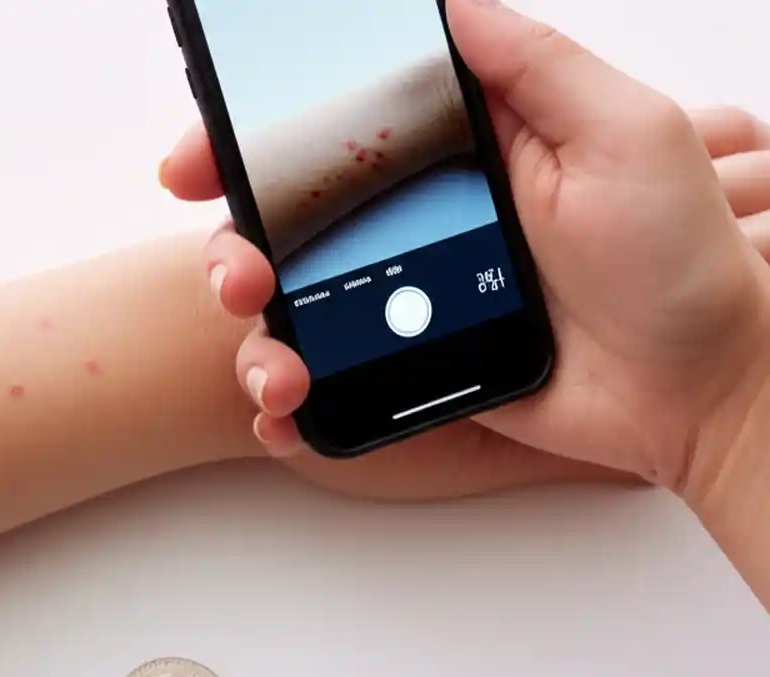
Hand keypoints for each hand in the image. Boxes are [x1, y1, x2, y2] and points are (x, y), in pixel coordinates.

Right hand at [161, 19, 769, 499]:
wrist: (703, 387)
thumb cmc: (679, 260)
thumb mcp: (625, 131)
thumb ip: (531, 62)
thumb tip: (444, 3)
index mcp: (453, 152)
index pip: (330, 130)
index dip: (254, 138)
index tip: (197, 159)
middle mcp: (418, 218)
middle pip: (287, 223)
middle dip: (233, 247)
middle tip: (239, 276)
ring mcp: (409, 296)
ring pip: (293, 308)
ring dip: (257, 340)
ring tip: (279, 372)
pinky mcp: (414, 362)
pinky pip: (328, 378)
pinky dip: (286, 401)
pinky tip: (285, 411)